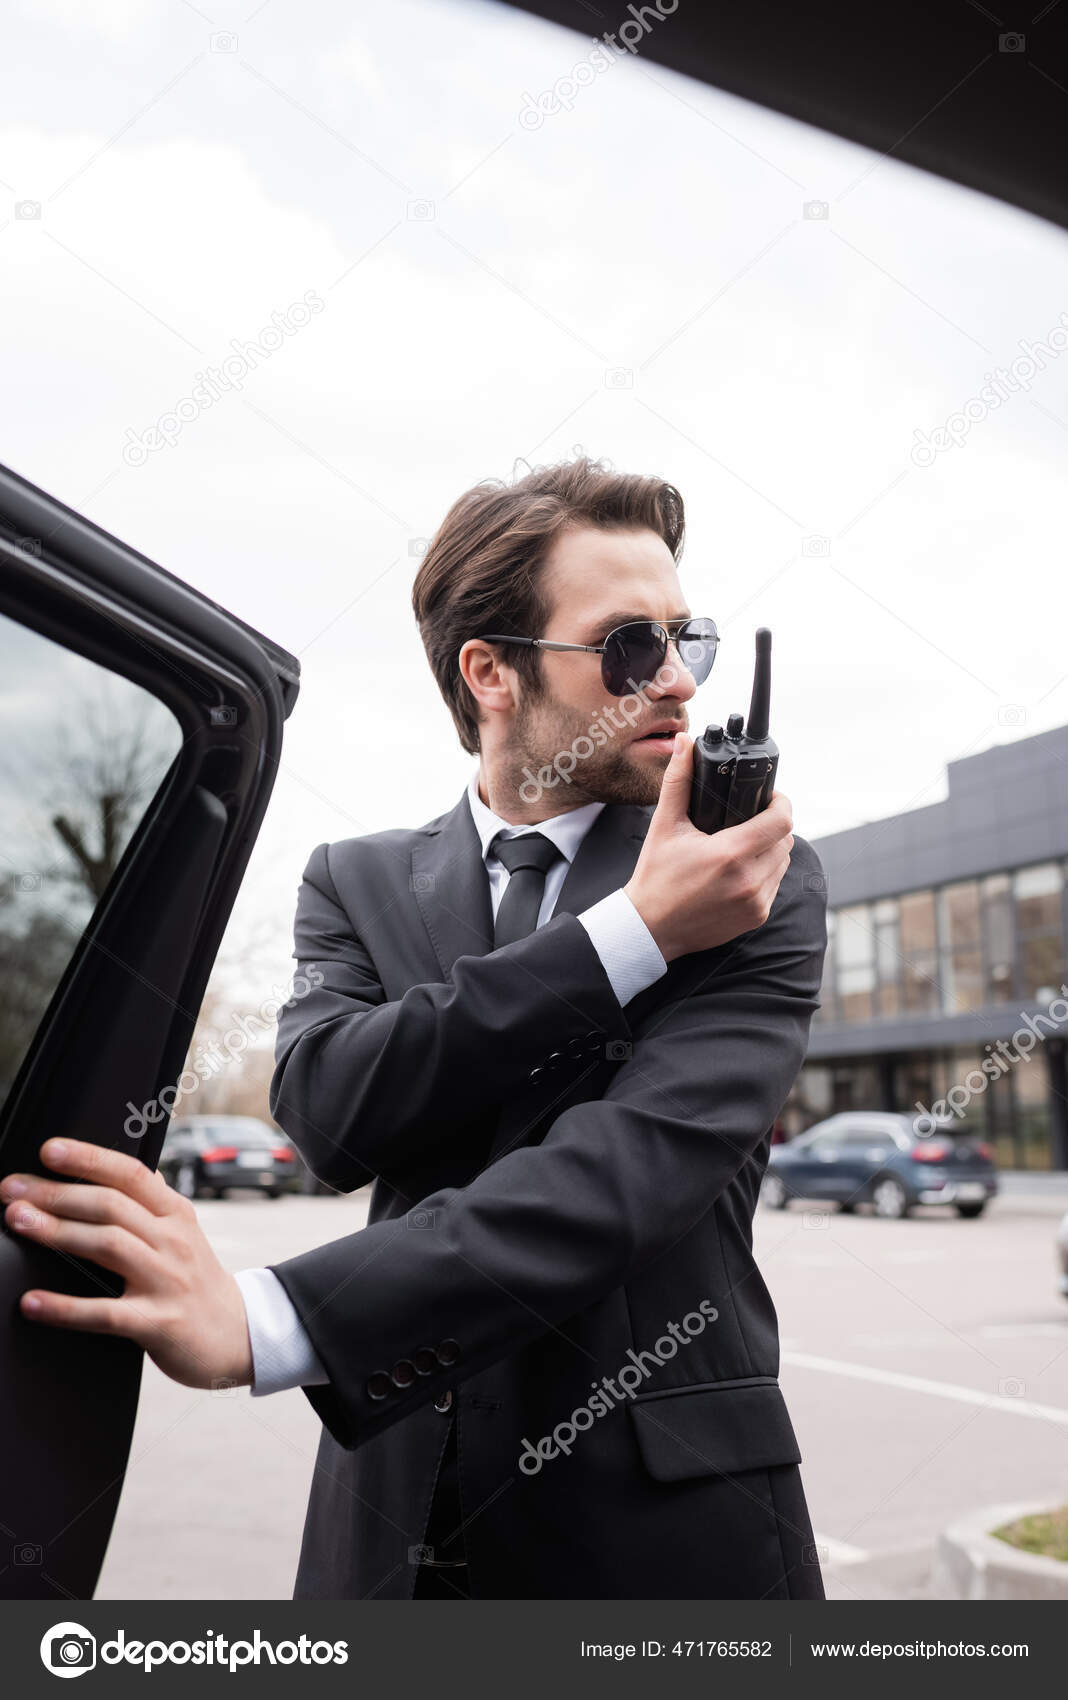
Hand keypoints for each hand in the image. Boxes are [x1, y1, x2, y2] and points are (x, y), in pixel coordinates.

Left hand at [0, 1139, 252, 1389]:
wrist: (238, 1336)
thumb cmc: (197, 1283)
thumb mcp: (183, 1233)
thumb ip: (150, 1204)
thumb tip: (114, 1171)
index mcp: (175, 1214)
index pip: (131, 1174)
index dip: (89, 1158)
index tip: (49, 1150)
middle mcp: (173, 1241)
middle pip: (111, 1205)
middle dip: (56, 1193)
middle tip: (11, 1189)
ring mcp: (166, 1281)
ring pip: (108, 1245)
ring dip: (57, 1231)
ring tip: (17, 1222)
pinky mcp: (158, 1323)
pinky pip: (105, 1313)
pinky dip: (64, 1308)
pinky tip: (31, 1302)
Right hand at [624, 732, 794, 962]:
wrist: (650, 928)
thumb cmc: (655, 877)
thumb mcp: (664, 825)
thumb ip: (679, 781)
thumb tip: (684, 743)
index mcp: (730, 854)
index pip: (781, 821)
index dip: (780, 803)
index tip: (769, 798)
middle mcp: (749, 881)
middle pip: (785, 840)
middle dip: (771, 826)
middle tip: (749, 820)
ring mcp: (755, 902)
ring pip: (783, 862)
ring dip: (770, 850)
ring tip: (744, 844)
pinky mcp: (756, 917)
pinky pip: (774, 885)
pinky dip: (764, 873)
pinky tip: (741, 870)